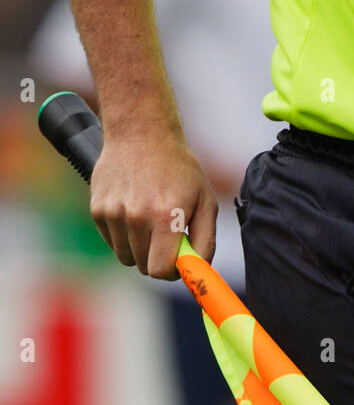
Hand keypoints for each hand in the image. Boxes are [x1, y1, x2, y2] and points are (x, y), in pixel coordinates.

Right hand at [90, 128, 217, 279]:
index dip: (172, 271)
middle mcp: (136, 217)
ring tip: (151, 220)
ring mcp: (114, 213)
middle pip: (144, 267)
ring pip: (127, 256)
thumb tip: (197, 271)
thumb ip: (205, 240)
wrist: (141, 133)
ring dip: (140, 247)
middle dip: (158, 258)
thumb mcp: (205, 200)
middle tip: (168, 236)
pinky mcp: (97, 210)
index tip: (178, 261)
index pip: (161, 270)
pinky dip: (124, 235)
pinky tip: (134, 211)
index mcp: (166, 216)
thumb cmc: (179, 169)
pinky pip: (112, 242)